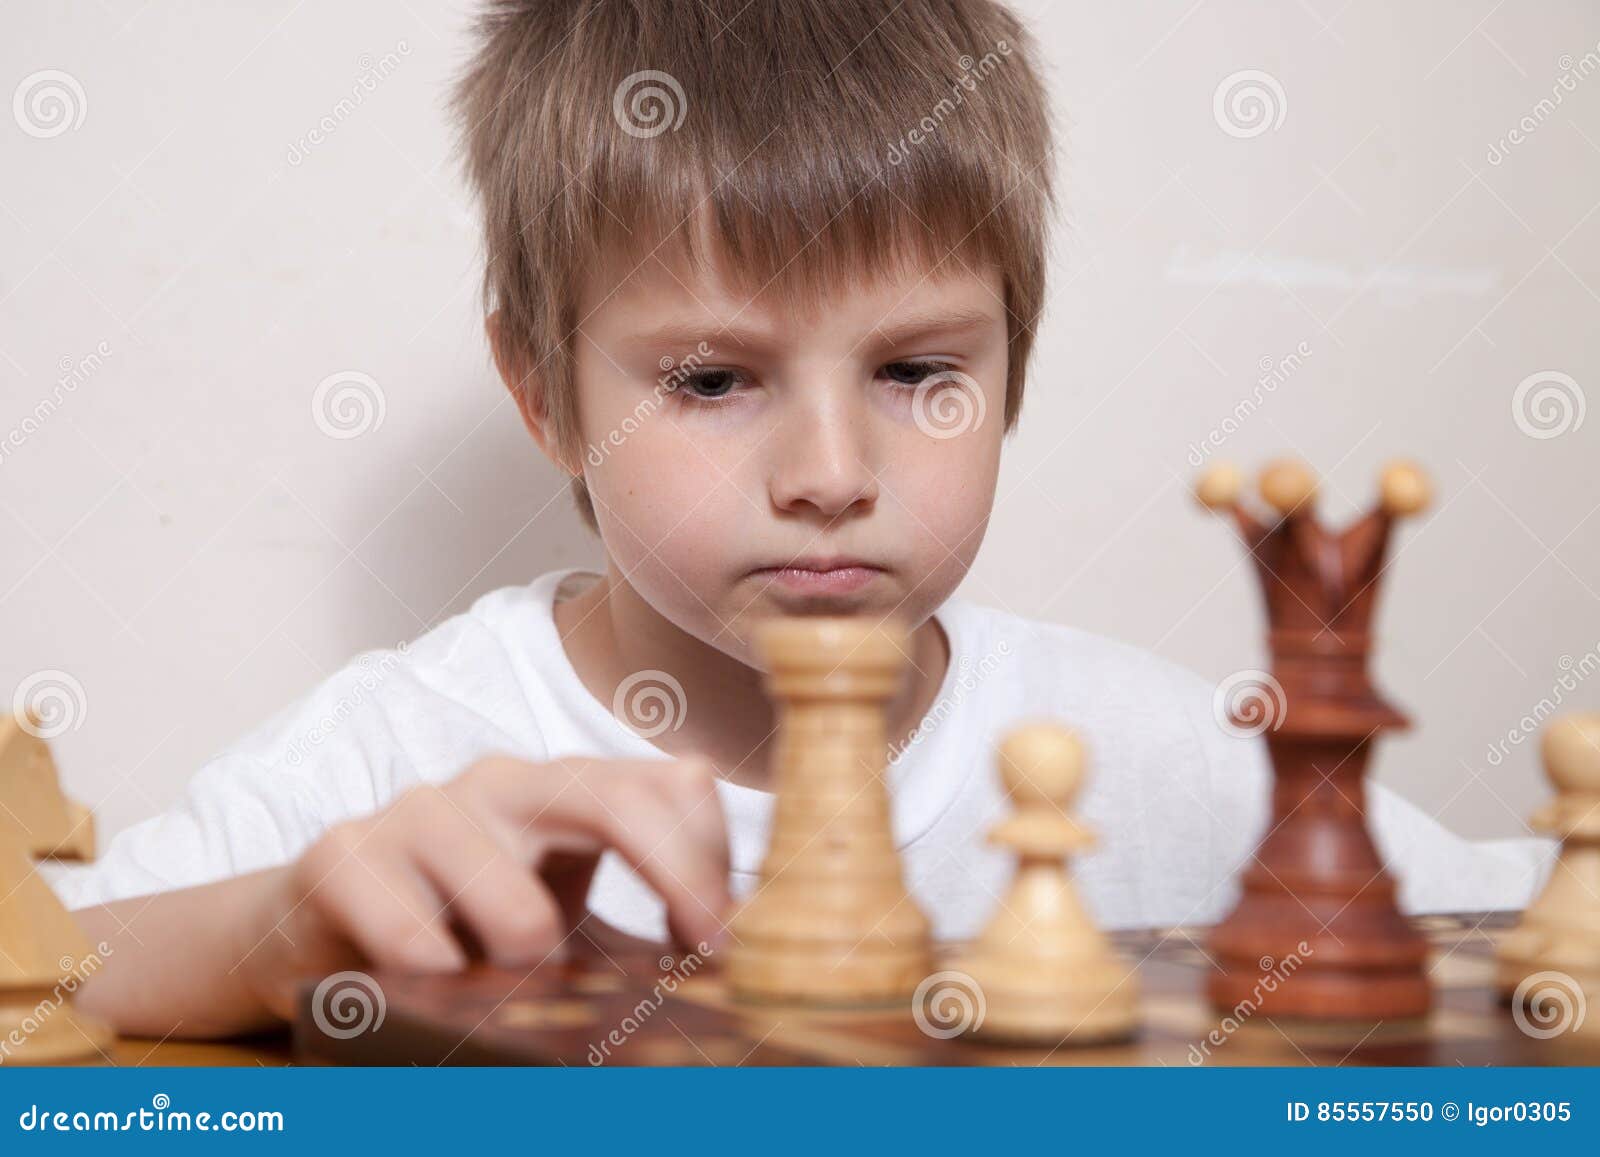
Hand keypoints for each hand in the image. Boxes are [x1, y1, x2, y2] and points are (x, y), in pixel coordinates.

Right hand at [234, 754, 728, 1018]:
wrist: (309, 931)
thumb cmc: (460, 928)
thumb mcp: (565, 920)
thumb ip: (645, 935)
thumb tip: (749, 976)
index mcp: (565, 789)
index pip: (672, 784)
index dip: (710, 859)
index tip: (724, 944)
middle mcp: (502, 782)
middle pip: (616, 802)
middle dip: (672, 884)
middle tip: (694, 962)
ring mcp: (422, 810)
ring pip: (520, 912)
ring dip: (529, 978)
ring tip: (502, 989)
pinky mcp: (344, 856)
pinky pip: (417, 941)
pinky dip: (440, 987)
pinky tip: (430, 985)